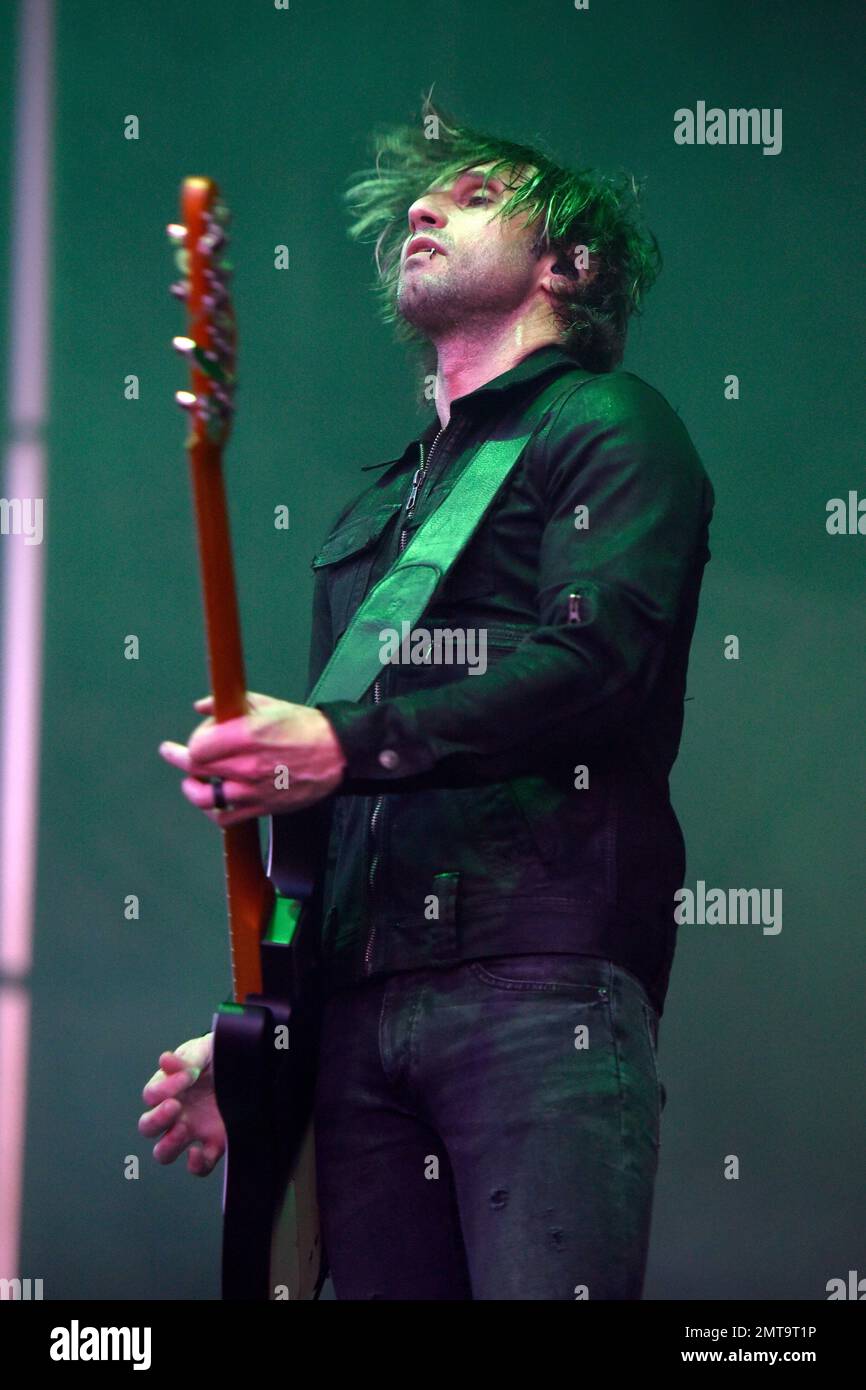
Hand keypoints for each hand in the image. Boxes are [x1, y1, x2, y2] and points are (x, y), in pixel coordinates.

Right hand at [138, 1032, 224, 1176]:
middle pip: (147, 1127)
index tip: (188, 1076)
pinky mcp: (214, 1145)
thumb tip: (164, 1060)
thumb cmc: (219, 1057)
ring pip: (163, 1153)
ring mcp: (193, 1131)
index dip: (163, 1088)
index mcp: (169, 1089)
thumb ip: (188, 1058)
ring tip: (182, 1129)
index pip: (151, 1095)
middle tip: (175, 1106)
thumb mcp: (206, 1051)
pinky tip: (198, 1153)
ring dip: (168, 1145)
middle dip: (156, 1119)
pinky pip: (199, 1167)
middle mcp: (176, 1113)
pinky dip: (196, 1166)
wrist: (250, 1066)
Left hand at [158, 690, 346, 824]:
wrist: (337, 754)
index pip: (198, 746)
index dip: (193, 741)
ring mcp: (252, 790)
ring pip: (205, 797)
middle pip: (196, 769)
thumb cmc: (305, 727)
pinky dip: (215, 812)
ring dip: (193, 788)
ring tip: (192, 782)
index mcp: (246, 736)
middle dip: (182, 759)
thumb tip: (202, 706)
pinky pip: (226, 818)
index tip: (199, 737)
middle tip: (173, 753)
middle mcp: (246, 765)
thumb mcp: (268, 705)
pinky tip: (214, 803)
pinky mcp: (262, 807)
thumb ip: (231, 704)